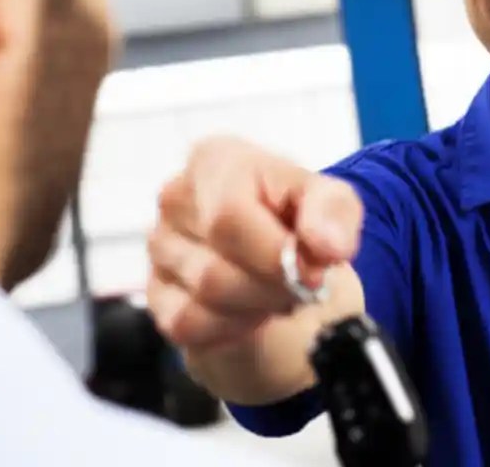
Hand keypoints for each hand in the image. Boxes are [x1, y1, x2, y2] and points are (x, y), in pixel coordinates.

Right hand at [146, 136, 362, 353]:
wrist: (280, 251)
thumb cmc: (301, 217)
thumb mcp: (333, 201)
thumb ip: (333, 212)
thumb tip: (327, 245)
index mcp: (214, 162)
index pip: (228, 218)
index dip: (275, 255)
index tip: (315, 273)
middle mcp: (175, 200)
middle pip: (215, 269)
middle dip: (273, 288)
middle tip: (304, 286)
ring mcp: (160, 247)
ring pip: (204, 300)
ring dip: (257, 308)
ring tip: (282, 292)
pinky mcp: (156, 293)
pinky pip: (187, 324)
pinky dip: (231, 327)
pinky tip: (253, 310)